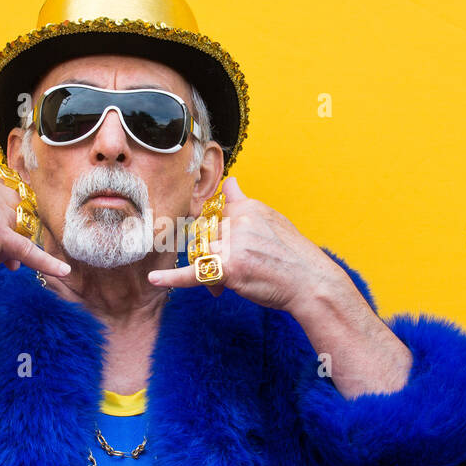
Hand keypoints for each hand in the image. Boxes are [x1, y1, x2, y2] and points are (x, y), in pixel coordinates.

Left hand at [146, 176, 341, 312]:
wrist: (311, 283)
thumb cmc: (293, 257)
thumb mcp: (273, 219)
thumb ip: (245, 203)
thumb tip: (230, 182)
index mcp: (247, 207)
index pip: (215, 215)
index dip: (217, 234)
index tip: (226, 242)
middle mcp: (238, 221)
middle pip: (207, 238)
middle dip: (216, 256)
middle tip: (239, 270)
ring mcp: (233, 244)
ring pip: (204, 255)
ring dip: (213, 271)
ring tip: (234, 282)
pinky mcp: (230, 268)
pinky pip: (194, 273)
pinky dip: (172, 277)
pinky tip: (155, 278)